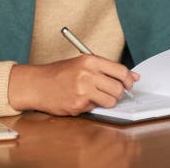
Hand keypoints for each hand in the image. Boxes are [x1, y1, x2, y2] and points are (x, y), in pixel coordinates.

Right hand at [8, 55, 139, 114]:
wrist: (36, 84)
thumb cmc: (59, 73)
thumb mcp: (82, 64)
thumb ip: (107, 69)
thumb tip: (134, 77)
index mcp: (90, 61)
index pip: (120, 70)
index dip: (128, 79)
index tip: (129, 83)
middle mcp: (87, 74)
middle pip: (118, 88)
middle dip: (119, 93)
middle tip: (114, 93)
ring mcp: (82, 91)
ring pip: (110, 101)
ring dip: (108, 101)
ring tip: (98, 97)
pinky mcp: (77, 105)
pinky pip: (95, 108)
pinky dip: (92, 106)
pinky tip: (81, 99)